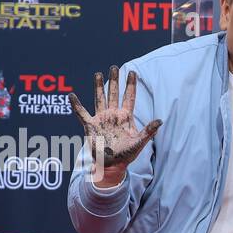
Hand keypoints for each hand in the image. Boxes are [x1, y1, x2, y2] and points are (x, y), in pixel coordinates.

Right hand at [68, 65, 161, 184]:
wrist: (112, 165)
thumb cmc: (127, 155)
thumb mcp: (139, 142)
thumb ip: (149, 131)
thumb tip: (160, 120)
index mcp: (125, 117)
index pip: (129, 97)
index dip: (131, 85)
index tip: (133, 72)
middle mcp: (113, 115)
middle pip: (114, 93)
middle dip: (114, 80)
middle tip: (114, 67)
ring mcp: (101, 119)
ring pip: (99, 98)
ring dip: (98, 86)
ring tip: (97, 73)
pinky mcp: (90, 126)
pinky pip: (81, 113)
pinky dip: (76, 105)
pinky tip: (72, 96)